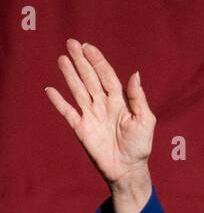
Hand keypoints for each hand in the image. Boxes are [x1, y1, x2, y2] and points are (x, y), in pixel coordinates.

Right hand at [45, 39, 154, 187]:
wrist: (127, 169)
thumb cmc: (139, 146)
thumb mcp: (145, 120)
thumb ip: (138, 98)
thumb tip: (135, 74)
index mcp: (119, 101)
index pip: (106, 76)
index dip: (97, 61)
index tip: (88, 47)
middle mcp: (103, 105)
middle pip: (90, 78)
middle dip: (81, 61)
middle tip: (71, 43)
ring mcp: (90, 115)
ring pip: (78, 90)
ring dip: (70, 75)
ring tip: (62, 58)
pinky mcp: (80, 128)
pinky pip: (67, 112)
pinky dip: (58, 101)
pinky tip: (50, 89)